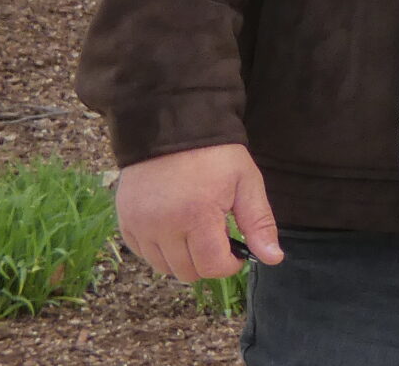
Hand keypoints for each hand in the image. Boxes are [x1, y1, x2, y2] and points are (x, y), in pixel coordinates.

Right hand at [115, 143, 281, 281]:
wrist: (174, 126)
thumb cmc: (216, 155)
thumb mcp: (247, 183)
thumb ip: (259, 223)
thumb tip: (273, 259)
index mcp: (197, 216)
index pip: (211, 267)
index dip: (230, 265)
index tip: (237, 250)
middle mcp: (163, 226)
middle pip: (187, 272)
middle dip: (208, 262)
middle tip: (217, 234)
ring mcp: (140, 225)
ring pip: (163, 267)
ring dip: (183, 259)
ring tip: (195, 230)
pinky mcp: (125, 221)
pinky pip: (142, 254)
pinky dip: (160, 250)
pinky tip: (174, 228)